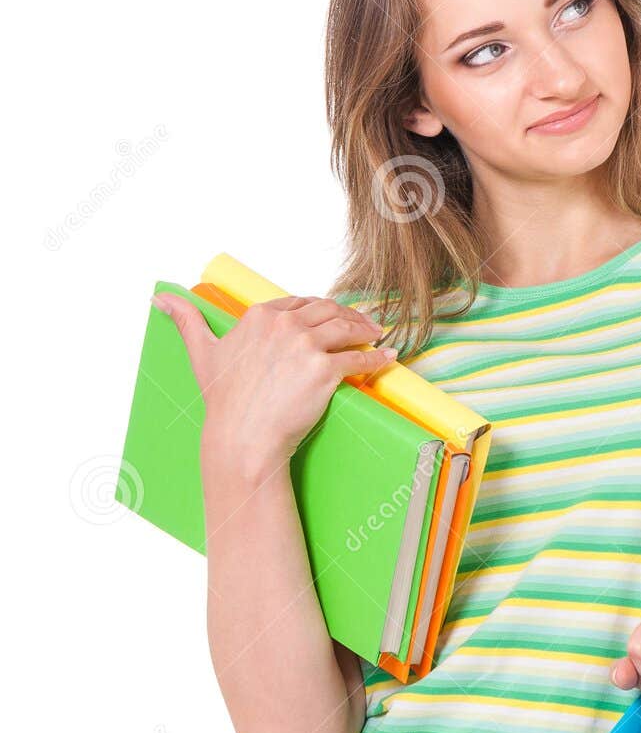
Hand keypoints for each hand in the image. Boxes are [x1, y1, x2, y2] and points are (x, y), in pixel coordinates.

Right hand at [151, 292, 397, 481]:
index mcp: (260, 316)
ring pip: (346, 328)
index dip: (317, 309)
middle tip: (365, 324)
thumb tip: (159, 296)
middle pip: (327, 311)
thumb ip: (186, 320)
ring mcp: (306, 345)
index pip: (297, 303)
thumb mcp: (202, 353)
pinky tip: (388, 357)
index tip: (330, 315)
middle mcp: (284, 324)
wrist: (243, 436)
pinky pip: (359, 358)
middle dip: (348, 315)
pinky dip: (377, 358)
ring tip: (378, 335)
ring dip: (367, 330)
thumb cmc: (224, 401)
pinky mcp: (325, 369)